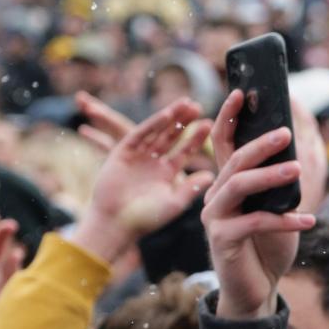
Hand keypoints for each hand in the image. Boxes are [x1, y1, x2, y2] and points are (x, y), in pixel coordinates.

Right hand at [74, 98, 211, 265]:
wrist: (116, 224)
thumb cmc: (145, 219)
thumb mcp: (173, 203)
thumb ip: (191, 189)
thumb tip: (212, 175)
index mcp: (167, 174)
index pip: (185, 151)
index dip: (196, 138)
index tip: (210, 124)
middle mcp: (154, 162)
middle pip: (171, 137)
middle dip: (184, 122)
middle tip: (199, 106)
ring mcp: (137, 156)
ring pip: (157, 132)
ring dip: (170, 117)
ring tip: (186, 103)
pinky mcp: (121, 153)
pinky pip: (139, 135)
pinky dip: (152, 125)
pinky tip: (166, 115)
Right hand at [202, 88, 319, 319]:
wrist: (259, 287)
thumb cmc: (272, 243)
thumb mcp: (288, 204)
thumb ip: (296, 173)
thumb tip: (305, 136)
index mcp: (228, 180)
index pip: (224, 141)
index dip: (230, 115)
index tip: (243, 91)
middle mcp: (216, 194)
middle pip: (233, 159)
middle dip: (259, 143)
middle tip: (285, 131)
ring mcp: (215, 216)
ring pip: (238, 185)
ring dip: (269, 175)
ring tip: (297, 170)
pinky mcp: (222, 239)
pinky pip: (254, 223)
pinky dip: (284, 220)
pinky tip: (309, 221)